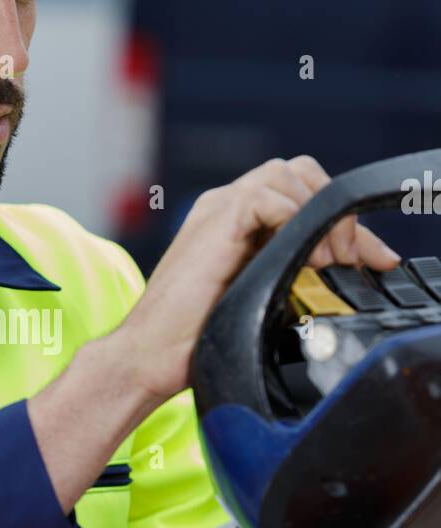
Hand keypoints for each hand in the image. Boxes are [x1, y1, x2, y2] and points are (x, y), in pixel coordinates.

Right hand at [120, 154, 401, 405]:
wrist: (151, 355)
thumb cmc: (197, 339)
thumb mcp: (263, 302)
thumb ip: (295, 276)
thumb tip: (344, 275)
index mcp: (239, 224)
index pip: (306, 200)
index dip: (346, 225)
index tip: (377, 261)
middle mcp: (229, 208)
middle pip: (300, 172)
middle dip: (336, 211)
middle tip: (347, 260)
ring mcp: (220, 209)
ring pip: (288, 174)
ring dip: (318, 214)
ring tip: (325, 262)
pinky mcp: (217, 218)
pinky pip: (270, 195)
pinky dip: (296, 221)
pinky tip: (300, 259)